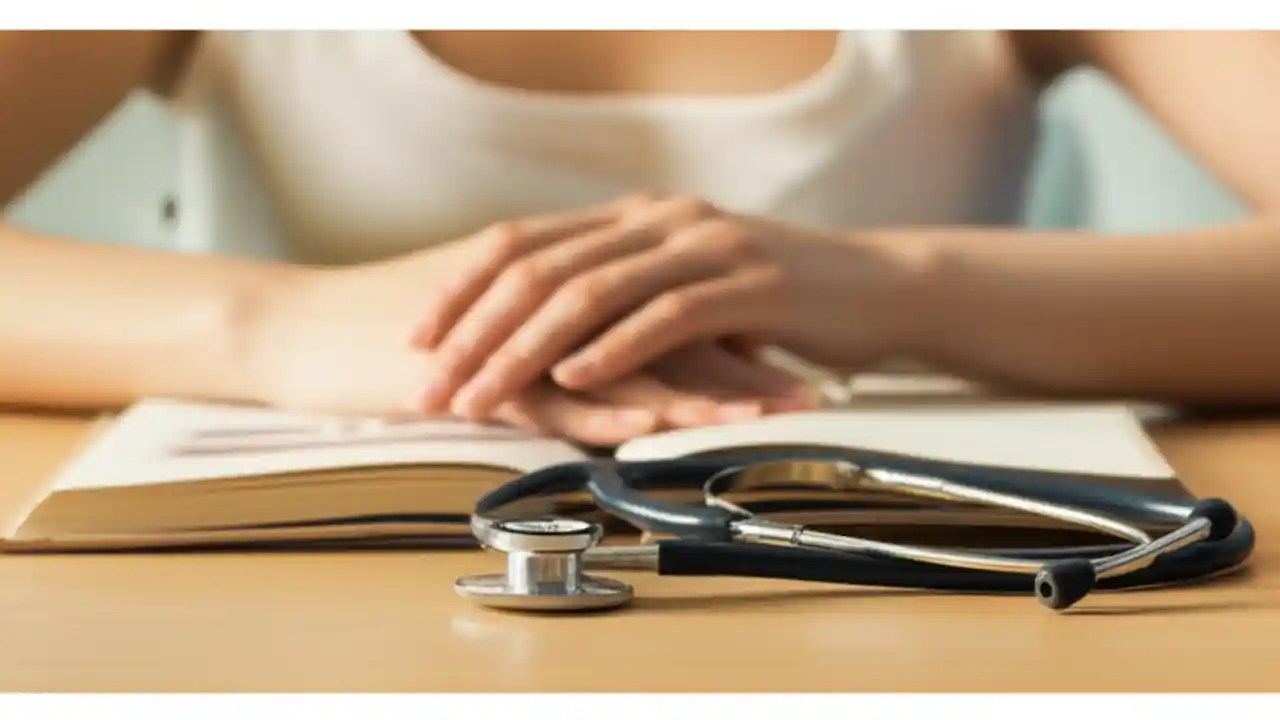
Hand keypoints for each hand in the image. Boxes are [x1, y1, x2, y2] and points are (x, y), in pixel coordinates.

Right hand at [238, 216, 810, 444]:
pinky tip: (659, 426)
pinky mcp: (477, 372)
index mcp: (560, 278)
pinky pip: (554, 395)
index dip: (732, 328)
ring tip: (769, 408)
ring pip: (626, 360)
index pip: (664, 302)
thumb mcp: (494, 323)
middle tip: (814, 381)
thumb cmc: (397, 332)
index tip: (795, 352)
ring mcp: (516, 332)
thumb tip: (618, 355)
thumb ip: (557, 332)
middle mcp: (550, 295)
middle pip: (665, 326)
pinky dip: (611, 410)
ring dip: (702, 386)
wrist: (304, 330)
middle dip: (744, 356)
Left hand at [414, 195, 922, 419]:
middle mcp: (658, 221)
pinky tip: (573, 381)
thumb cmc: (773, 303)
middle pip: (541, 268)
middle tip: (430, 382)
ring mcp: (703, 248)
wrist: (875, 289)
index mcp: (633, 218)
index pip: (522, 243)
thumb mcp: (685, 288)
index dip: (463, 288)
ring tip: (481, 396)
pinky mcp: (747, 284)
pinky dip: (612, 349)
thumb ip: (623, 300)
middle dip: (475, 330)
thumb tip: (548, 344)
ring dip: (526, 350)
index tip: (418, 335)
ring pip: (590, 293)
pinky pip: (664, 316)